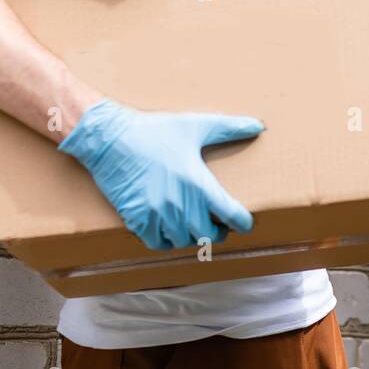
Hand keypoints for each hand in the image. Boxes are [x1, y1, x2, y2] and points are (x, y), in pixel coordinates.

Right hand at [57, 97, 262, 250]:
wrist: (110, 139)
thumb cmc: (155, 131)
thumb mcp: (195, 125)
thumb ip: (229, 128)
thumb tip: (258, 125)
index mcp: (200, 185)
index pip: (232, 215)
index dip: (242, 223)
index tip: (244, 223)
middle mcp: (182, 205)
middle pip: (209, 236)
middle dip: (216, 232)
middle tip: (216, 225)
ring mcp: (158, 215)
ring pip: (182, 241)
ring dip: (189, 236)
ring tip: (191, 226)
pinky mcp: (136, 219)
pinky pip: (156, 243)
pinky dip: (163, 240)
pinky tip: (166, 229)